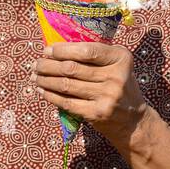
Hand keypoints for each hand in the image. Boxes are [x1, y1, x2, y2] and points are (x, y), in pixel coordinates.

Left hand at [34, 42, 148, 146]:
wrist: (133, 120)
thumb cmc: (118, 86)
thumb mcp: (115, 65)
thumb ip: (94, 56)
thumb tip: (55, 49)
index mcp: (121, 58)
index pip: (87, 51)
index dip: (63, 50)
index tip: (48, 50)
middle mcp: (116, 76)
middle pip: (72, 68)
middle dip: (48, 65)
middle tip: (36, 63)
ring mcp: (107, 96)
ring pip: (66, 84)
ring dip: (46, 80)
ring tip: (36, 76)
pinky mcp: (97, 113)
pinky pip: (67, 102)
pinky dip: (51, 95)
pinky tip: (42, 90)